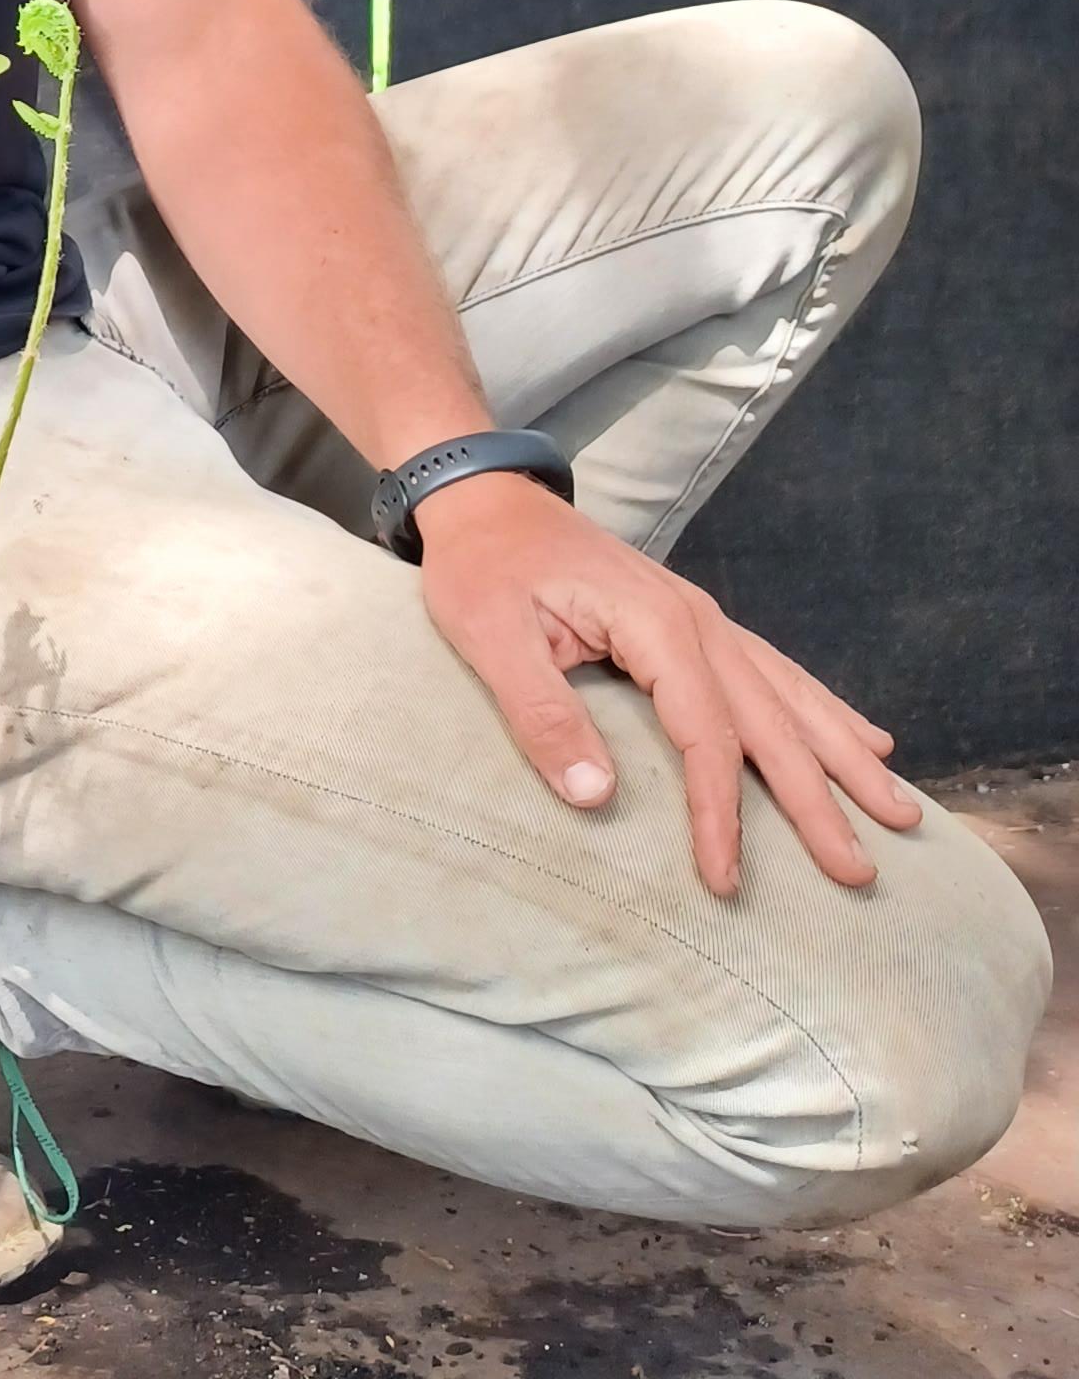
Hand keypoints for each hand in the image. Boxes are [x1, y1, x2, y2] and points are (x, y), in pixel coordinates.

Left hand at [413, 473, 920, 894]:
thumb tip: (596, 798)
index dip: (720, 812)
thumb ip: (542, 713)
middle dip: (818, 801)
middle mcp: (697, 620)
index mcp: (655, 625)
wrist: (487, 499)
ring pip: (790, 697)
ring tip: (898, 811)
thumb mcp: (488, 636)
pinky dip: (822, 709)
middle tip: (861, 872)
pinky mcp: (693, 620)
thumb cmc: (481, 567)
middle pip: (770, 723)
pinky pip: (773, 672)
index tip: (726, 879)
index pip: (705, 735)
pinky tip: (864, 738)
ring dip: (842, 757)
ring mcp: (702, 617)